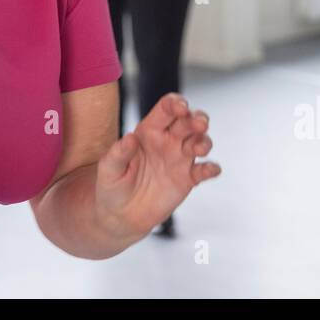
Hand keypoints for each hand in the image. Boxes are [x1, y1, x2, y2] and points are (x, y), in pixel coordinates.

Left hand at [94, 93, 220, 238]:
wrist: (121, 215)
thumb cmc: (111, 186)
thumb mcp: (108, 169)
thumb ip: (118, 153)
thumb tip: (130, 137)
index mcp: (148, 131)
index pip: (166, 110)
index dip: (176, 103)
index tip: (181, 107)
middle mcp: (167, 141)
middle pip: (188, 121)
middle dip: (197, 118)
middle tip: (200, 124)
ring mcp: (179, 159)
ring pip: (200, 141)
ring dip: (205, 141)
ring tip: (200, 149)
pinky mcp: (187, 179)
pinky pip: (204, 170)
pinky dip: (211, 168)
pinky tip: (211, 169)